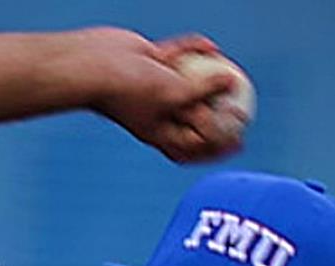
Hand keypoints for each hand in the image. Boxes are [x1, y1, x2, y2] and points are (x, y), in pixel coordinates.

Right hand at [88, 30, 245, 162]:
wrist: (94, 65)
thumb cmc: (131, 89)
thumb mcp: (176, 95)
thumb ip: (205, 91)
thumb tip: (231, 82)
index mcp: (160, 133)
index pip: (193, 148)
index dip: (217, 149)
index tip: (239, 142)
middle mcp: (158, 112)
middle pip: (193, 119)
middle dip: (217, 116)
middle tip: (240, 109)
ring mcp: (154, 87)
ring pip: (187, 85)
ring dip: (208, 81)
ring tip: (230, 75)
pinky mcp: (150, 61)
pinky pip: (178, 57)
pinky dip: (194, 51)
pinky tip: (211, 47)